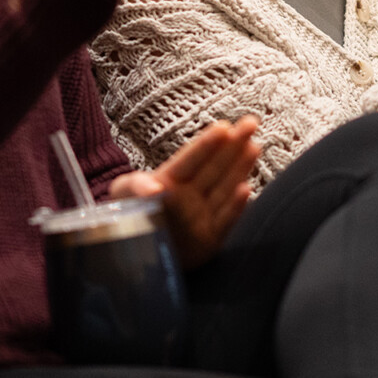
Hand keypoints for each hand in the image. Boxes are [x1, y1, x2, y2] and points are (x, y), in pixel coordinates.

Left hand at [109, 117, 260, 268]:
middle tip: (251, 123)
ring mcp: (201, 216)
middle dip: (233, 145)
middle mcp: (190, 196)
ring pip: (224, 187)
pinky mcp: (208, 239)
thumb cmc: (125, 216)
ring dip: (240, 168)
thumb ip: (136, 187)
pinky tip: (247, 189)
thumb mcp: (123, 194)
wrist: (130, 254)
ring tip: (254, 147)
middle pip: (214, 167)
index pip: (190, 159)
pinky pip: (224, 221)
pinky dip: (236, 207)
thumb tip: (155, 189)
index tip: (223, 127)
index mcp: (170, 180)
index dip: (207, 144)